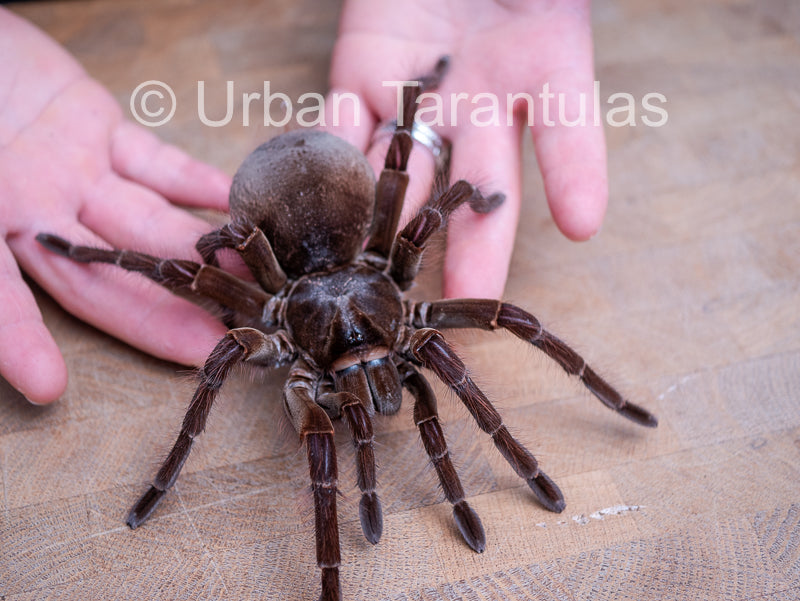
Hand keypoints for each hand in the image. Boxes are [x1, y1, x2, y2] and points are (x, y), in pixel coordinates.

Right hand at [0, 9, 229, 403]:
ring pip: (141, 221)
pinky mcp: (96, 126)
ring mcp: (70, 171)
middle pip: (104, 276)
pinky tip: (234, 206)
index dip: (18, 340)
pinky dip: (192, 183)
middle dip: (160, 313)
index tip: (48, 386)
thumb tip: (2, 241)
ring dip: (193, 249)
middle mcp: (32, 212)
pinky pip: (152, 162)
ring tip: (247, 275)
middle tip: (218, 345)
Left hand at [324, 0, 606, 297]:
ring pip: (410, 170)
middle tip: (475, 299)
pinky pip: (345, 121)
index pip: (566, 126)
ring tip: (384, 270)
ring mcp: (418, 95)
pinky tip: (323, 204)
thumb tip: (613, 6)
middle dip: (480, 242)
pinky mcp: (360, 77)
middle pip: (484, 183)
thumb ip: (557, 12)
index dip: (574, 172)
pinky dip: (332, 159)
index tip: (582, 223)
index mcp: (543, 65)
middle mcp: (481, 98)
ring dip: (395, 224)